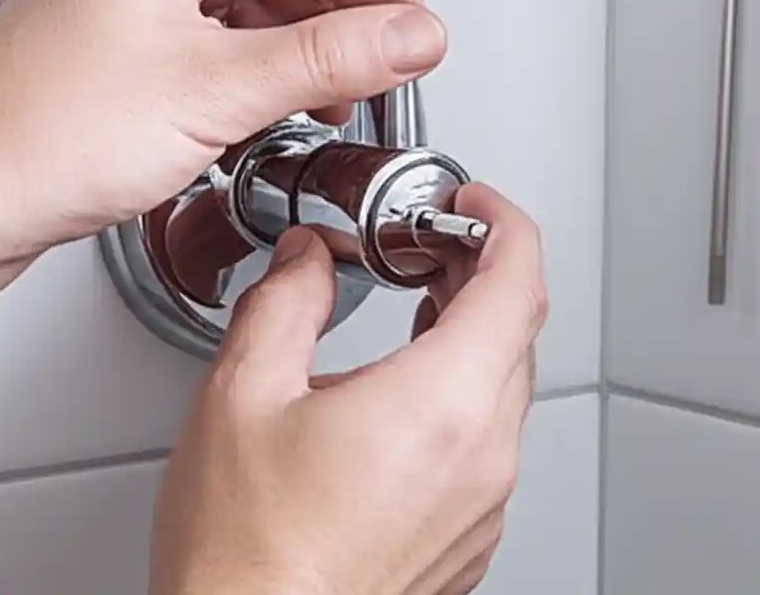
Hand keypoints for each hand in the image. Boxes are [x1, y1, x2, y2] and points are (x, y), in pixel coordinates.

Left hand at [0, 0, 446, 301]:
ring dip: (291, 57)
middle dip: (330, 18)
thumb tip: (410, 33)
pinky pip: (202, 61)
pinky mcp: (110, 74)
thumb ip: (327, 59)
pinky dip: (247, 86)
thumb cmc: (39, 138)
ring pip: (234, 20)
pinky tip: (268, 123)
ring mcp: (117, 22)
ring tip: (334, 99)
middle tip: (380, 62)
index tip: (406, 19)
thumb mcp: (217, 90)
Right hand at [149, 184, 546, 594]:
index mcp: (440, 403)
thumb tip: (305, 261)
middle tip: (430, 249)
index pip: (518, 279)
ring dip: (473, 336)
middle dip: (483, 272)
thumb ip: (284, 303)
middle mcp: (482, 455)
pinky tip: (406, 397)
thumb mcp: (241, 395)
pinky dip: (463, 398)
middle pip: (519, 330)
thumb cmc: (247, 554)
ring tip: (419, 310)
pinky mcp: (470, 538)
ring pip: (507, 388)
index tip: (472, 204)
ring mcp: (484, 503)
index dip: (503, 222)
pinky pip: (490, 445)